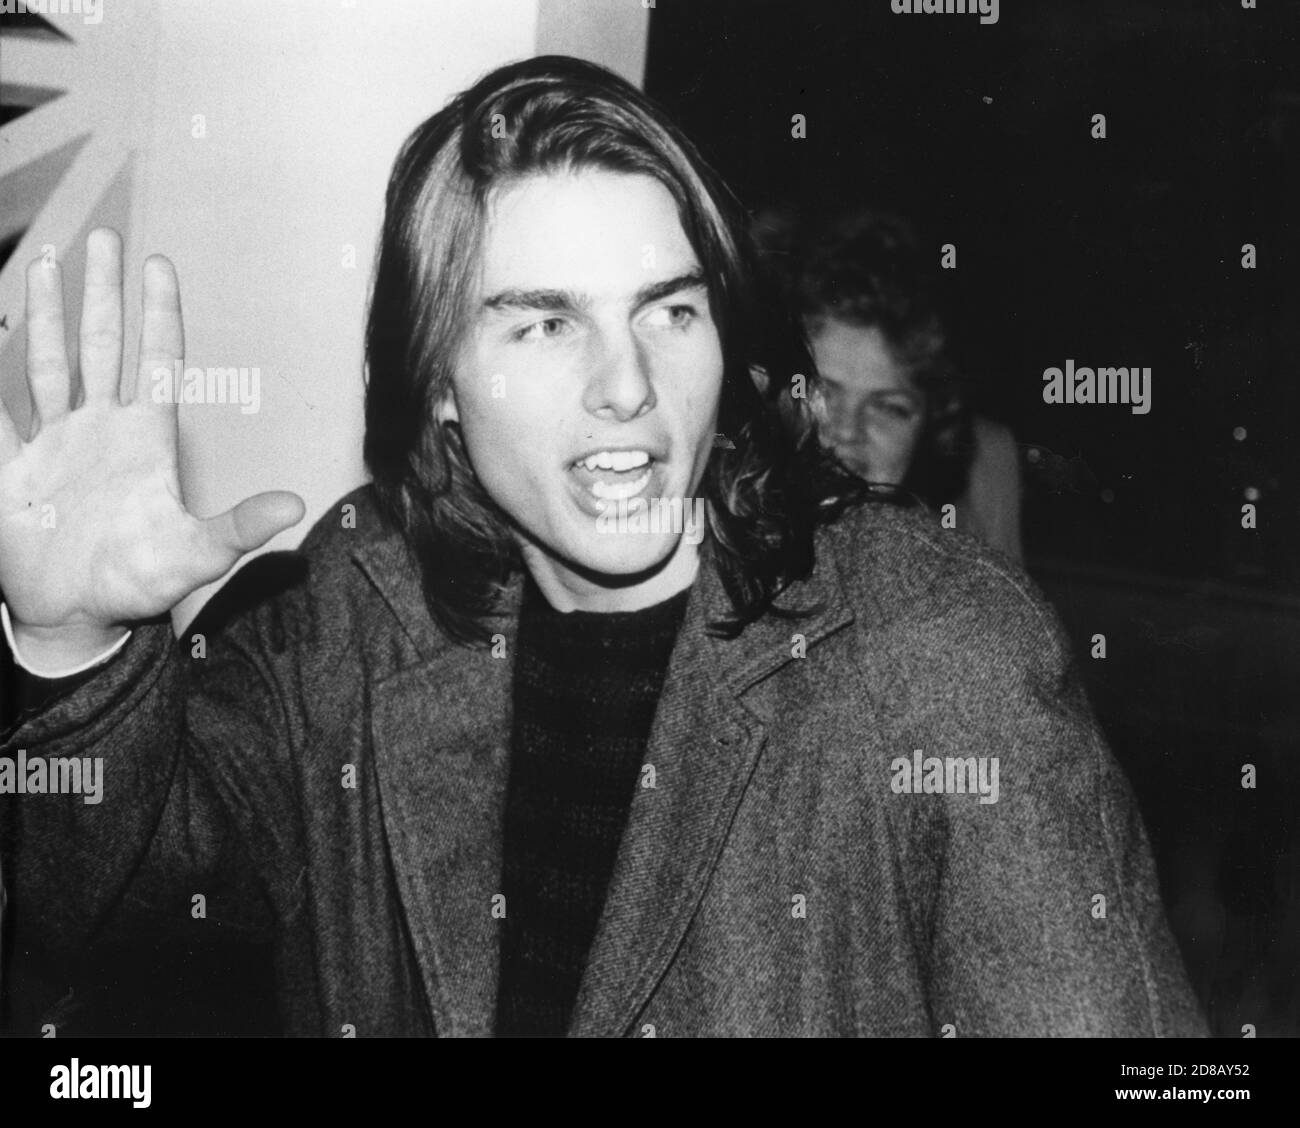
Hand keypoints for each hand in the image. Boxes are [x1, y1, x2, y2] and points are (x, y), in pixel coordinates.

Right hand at [0, 228, 303, 651]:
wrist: (75, 618)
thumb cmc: (140, 585)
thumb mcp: (195, 555)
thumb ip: (239, 527)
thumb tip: (297, 505)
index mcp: (147, 440)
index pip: (157, 361)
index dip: (159, 314)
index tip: (159, 264)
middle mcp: (102, 429)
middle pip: (103, 345)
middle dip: (104, 293)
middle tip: (108, 238)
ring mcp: (56, 441)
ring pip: (51, 361)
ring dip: (50, 312)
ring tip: (54, 258)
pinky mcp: (14, 463)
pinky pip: (0, 405)